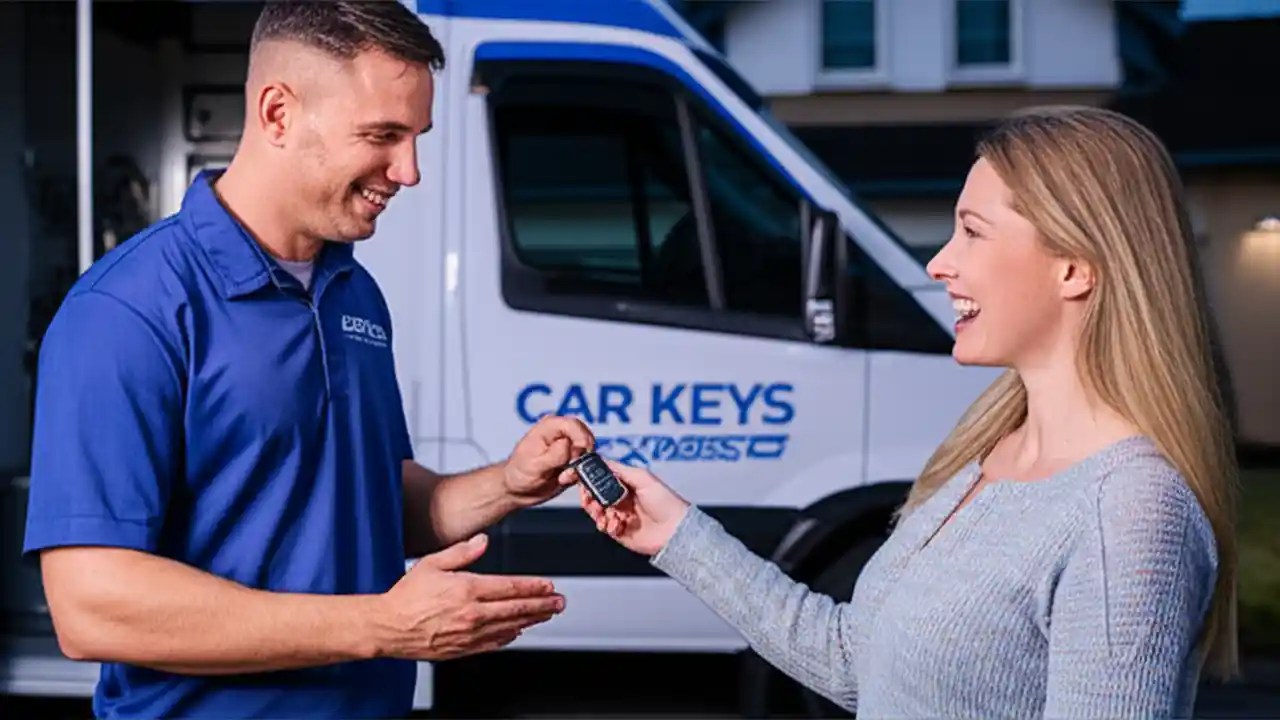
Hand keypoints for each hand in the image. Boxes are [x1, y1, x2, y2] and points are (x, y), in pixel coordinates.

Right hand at [375, 534, 564, 660]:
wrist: (388, 627)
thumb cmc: (406, 596)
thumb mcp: (433, 563)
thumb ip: (462, 551)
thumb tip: (483, 540)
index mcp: (467, 589)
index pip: (511, 587)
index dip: (534, 587)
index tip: (549, 586)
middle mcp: (472, 613)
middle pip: (517, 609)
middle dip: (542, 605)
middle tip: (559, 602)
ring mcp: (469, 633)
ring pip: (510, 627)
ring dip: (531, 620)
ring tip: (546, 615)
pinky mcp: (463, 649)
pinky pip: (494, 643)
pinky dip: (510, 636)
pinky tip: (518, 631)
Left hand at [503, 415, 594, 506]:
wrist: (517, 490)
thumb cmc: (518, 474)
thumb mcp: (534, 466)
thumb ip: (554, 455)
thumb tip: (568, 444)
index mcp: (550, 426)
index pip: (575, 425)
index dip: (580, 441)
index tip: (577, 458)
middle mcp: (562, 433)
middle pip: (586, 438)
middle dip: (582, 457)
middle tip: (567, 472)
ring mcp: (569, 446)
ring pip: (589, 453)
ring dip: (580, 468)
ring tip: (562, 477)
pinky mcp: (574, 460)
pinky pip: (587, 465)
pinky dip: (581, 475)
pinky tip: (565, 480)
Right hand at [579, 460, 690, 556]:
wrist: (675, 530)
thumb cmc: (665, 501)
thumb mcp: (643, 478)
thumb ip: (620, 469)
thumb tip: (601, 460)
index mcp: (626, 485)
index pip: (602, 479)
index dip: (590, 479)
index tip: (581, 479)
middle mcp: (621, 500)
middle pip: (596, 496)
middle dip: (589, 497)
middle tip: (589, 499)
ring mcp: (620, 516)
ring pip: (597, 512)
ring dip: (596, 512)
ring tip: (604, 513)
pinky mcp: (620, 532)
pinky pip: (605, 527)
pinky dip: (606, 525)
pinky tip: (616, 524)